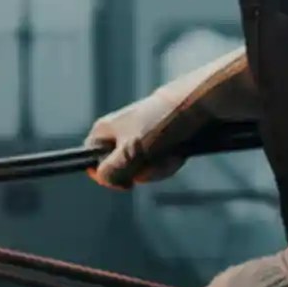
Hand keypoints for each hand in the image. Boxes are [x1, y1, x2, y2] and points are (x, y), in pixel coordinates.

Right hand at [85, 46, 255, 188]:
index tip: (125, 179)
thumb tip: (103, 179)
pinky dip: (169, 162)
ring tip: (169, 152)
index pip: (91, 162)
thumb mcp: (131, 151)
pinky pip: (158, 164)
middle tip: (153, 158)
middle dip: (140, 172)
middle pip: (120, 172)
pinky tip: (177, 152)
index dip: (106, 176)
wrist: (196, 106)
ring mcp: (140, 141)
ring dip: (158, 168)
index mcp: (104, 132)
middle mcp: (119, 137)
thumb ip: (112, 170)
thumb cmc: (160, 124)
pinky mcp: (158, 144)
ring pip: (142, 171)